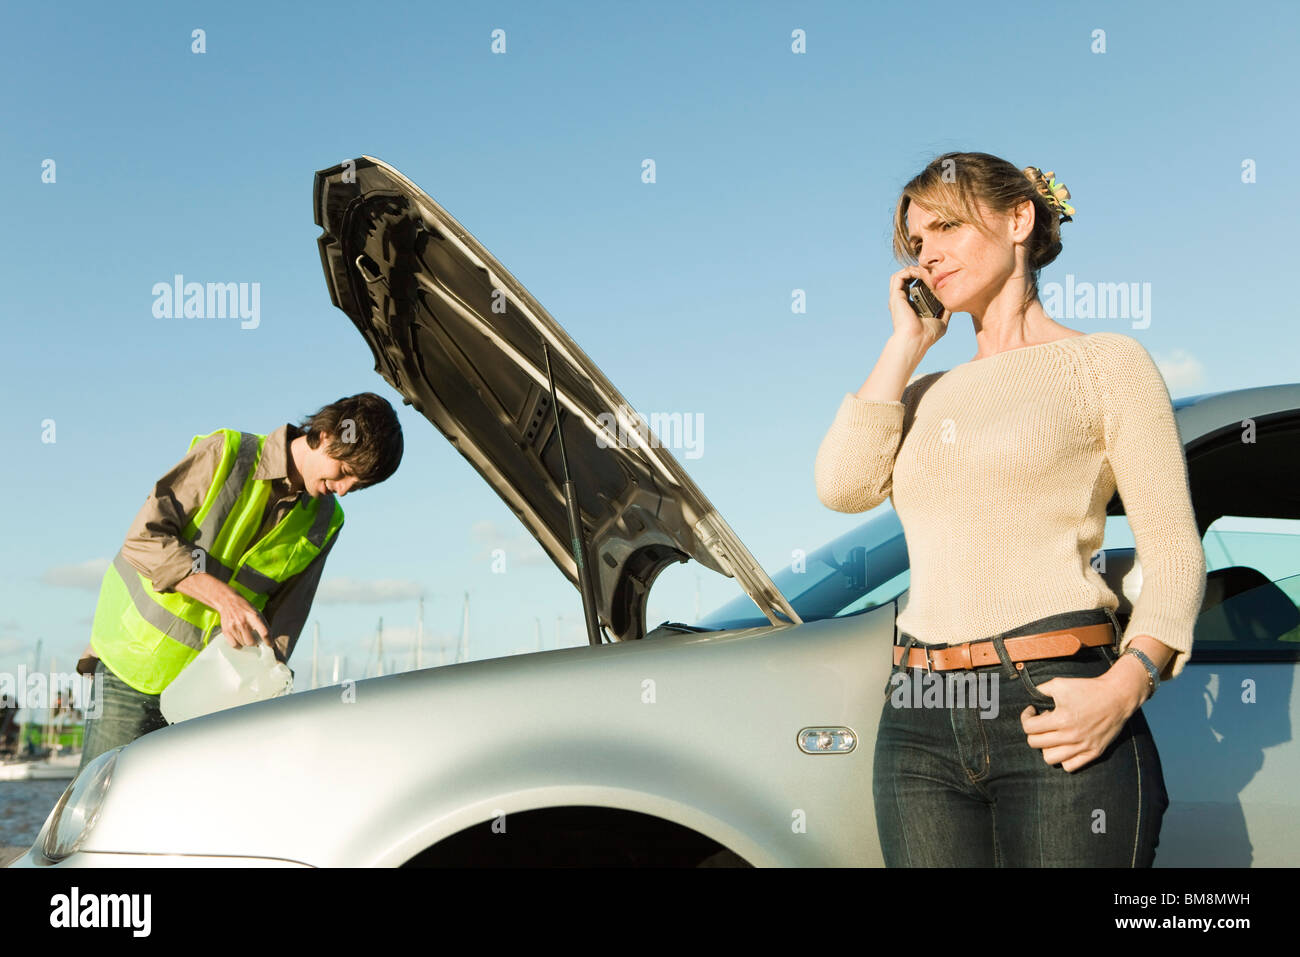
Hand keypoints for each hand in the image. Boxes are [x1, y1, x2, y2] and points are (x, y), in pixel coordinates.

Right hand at [215, 593, 269, 648]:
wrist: (228, 601)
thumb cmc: (244, 608)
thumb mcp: (256, 612)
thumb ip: (261, 624)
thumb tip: (267, 638)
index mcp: (253, 616)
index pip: (264, 632)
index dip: (269, 641)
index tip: (271, 645)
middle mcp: (243, 622)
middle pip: (251, 642)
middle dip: (255, 642)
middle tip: (254, 638)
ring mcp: (233, 627)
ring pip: (243, 644)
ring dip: (246, 642)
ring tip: (245, 635)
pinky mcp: (226, 631)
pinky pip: (234, 645)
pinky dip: (238, 645)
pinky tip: (240, 639)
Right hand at [888, 265, 951, 349]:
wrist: (916, 340)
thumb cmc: (927, 335)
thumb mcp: (941, 321)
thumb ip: (946, 311)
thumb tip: (953, 302)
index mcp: (911, 306)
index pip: (913, 287)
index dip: (923, 279)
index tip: (934, 276)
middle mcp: (903, 301)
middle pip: (906, 279)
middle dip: (917, 272)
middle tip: (930, 271)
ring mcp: (898, 298)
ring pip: (900, 276)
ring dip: (912, 270)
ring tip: (924, 270)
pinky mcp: (896, 296)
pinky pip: (898, 277)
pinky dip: (908, 271)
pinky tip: (920, 273)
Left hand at [1020, 668, 1144, 772]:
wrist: (1117, 696)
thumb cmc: (1087, 688)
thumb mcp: (1059, 684)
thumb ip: (1039, 691)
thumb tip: (1028, 699)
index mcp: (1061, 719)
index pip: (1029, 728)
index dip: (1026, 717)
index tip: (1032, 710)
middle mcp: (1071, 736)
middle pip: (1035, 743)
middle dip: (1033, 731)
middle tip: (1043, 721)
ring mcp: (1083, 746)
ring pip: (1050, 759)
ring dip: (1045, 746)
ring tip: (1052, 735)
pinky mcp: (1094, 752)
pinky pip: (1070, 766)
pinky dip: (1063, 758)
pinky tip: (1064, 744)